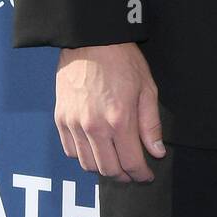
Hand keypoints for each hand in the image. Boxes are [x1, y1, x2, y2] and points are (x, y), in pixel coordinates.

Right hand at [55, 43, 164, 183]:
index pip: (131, 162)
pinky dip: (84, 156)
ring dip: (104, 168)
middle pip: (109, 169)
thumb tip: (156, 152)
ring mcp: (75, 125)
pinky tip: (96, 149)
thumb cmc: (122, 61)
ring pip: (88, 164)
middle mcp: (95, 127)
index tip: (147, 175)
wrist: (90, 40)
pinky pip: (71, 151)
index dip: (141, 174)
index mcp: (119, 120)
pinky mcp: (61, 120)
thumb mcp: (147, 88)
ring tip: (116, 162)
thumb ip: (150, 124)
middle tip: (133, 171)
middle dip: (124, 175)